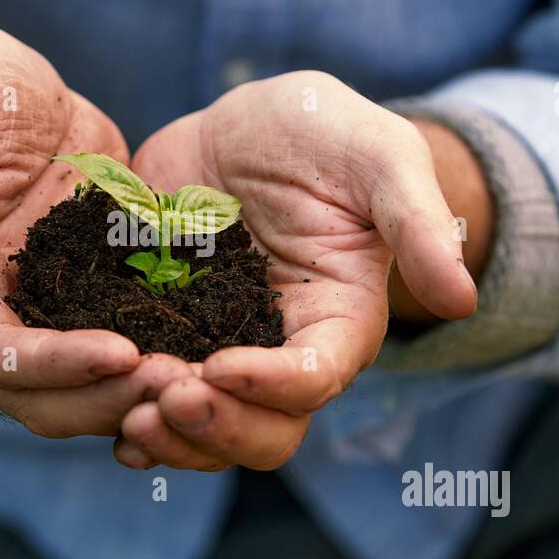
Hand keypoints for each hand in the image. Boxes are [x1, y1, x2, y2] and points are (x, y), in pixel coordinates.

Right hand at [0, 25, 192, 435]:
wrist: (18, 95)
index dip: (50, 364)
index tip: (121, 352)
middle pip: (36, 398)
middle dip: (103, 398)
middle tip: (178, 382)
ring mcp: (35, 324)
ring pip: (80, 394)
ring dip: (135, 398)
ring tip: (201, 378)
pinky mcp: (83, 312)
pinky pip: (118, 359)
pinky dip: (155, 368)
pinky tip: (212, 359)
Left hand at [121, 71, 479, 470]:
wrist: (251, 126)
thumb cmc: (329, 134)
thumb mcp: (380, 156)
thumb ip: (418, 222)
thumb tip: (462, 297)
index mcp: (340, 320)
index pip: (317, 378)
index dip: (273, 386)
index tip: (222, 367)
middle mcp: (280, 350)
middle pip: (263, 429)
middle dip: (216, 427)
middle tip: (164, 398)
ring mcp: (219, 346)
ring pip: (203, 424)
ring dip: (167, 432)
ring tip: (126, 414)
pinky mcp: (164, 331)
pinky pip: (147, 390)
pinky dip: (123, 409)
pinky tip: (96, 410)